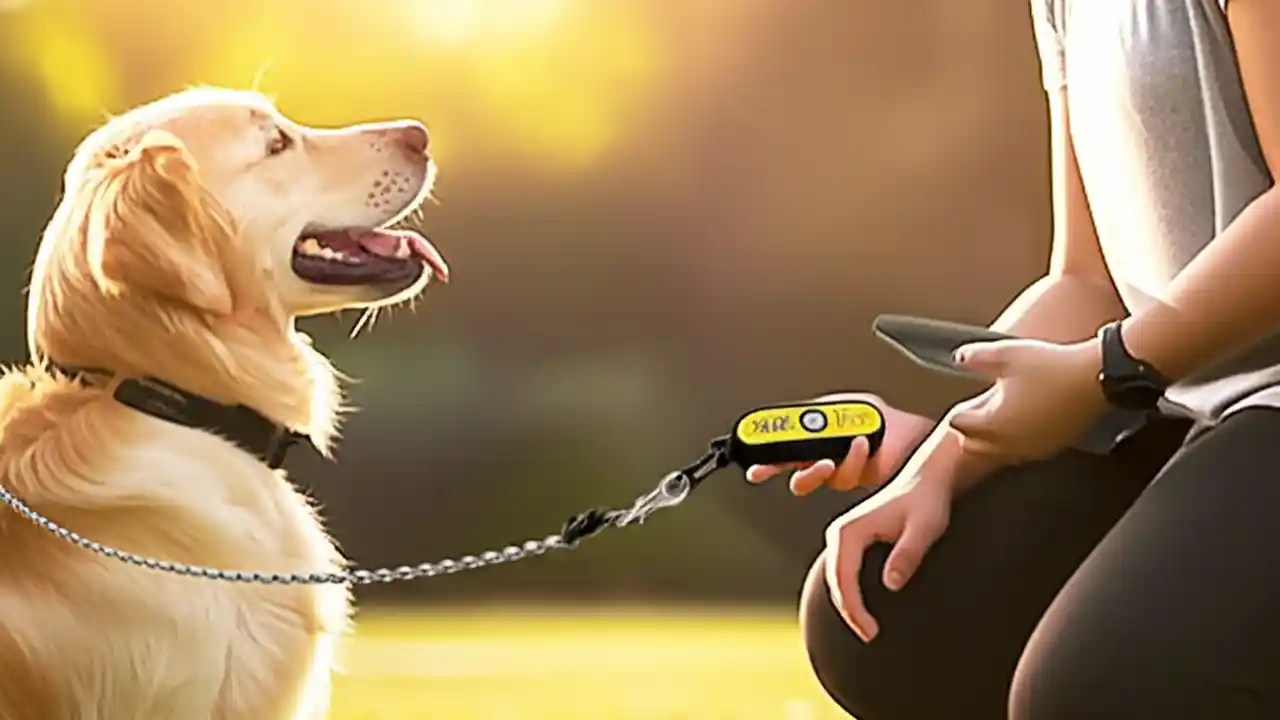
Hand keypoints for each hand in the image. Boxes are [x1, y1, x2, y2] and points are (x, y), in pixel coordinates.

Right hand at [745, 392, 934, 494]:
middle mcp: (821, 456)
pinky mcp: (854, 481)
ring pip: (809, 479)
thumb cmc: (884, 419)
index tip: (748, 450)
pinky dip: (850, 460)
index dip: (763, 451)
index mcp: (817, 437)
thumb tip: (794, 413)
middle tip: (762, 469)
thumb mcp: (844, 406)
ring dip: (815, 468)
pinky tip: (860, 447)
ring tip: (827, 457)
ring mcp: (836, 472)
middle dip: (772, 468)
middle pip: (786, 468)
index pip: (782, 446)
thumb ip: (819, 411)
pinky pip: (841, 477)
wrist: (911, 434)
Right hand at [823, 425, 962, 640]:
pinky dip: (850, 591)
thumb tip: (890, 584)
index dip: (855, 609)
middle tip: (870, 636)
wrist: (928, 478)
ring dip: (848, 603)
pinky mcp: (852, 539)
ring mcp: (844, 534)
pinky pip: (844, 571)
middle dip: (849, 611)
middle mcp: (840, 531)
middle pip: (834, 580)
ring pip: (836, 577)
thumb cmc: (928, 502)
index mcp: (850, 530)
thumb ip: (908, 554)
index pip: (843, 578)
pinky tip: (865, 608)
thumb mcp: (924, 528)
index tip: (872, 630)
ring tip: (867, 628)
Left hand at [949, 337, 1108, 460]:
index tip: (965, 398)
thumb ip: (976, 358)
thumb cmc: (1053, 366)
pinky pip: (1022, 450)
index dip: (959, 410)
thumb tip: (958, 359)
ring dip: (994, 435)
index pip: (958, 425)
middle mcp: (1010, 444)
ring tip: (1003, 410)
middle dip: (972, 428)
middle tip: (978, 406)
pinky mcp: (1052, 448)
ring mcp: (1032, 449)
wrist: (1098, 377)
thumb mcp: (1007, 354)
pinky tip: (1026, 417)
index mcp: (993, 424)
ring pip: (998, 450)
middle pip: (974, 444)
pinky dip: (1016, 439)